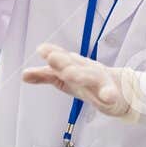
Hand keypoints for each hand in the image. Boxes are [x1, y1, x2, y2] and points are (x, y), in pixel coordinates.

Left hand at [22, 44, 138, 121]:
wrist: (121, 89)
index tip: (41, 49)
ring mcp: (100, 81)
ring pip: (90, 77)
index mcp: (75, 65)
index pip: (63, 57)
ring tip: (69, 74)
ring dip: (80, 75)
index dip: (53, 53)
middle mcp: (87, 70)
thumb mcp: (65, 79)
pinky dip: (109, 94)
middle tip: (52, 58)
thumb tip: (24, 75)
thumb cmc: (88, 82)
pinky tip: (107, 96)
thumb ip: (45, 76)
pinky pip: (110, 94)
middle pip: (75, 64)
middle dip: (63, 61)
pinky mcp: (112, 95)